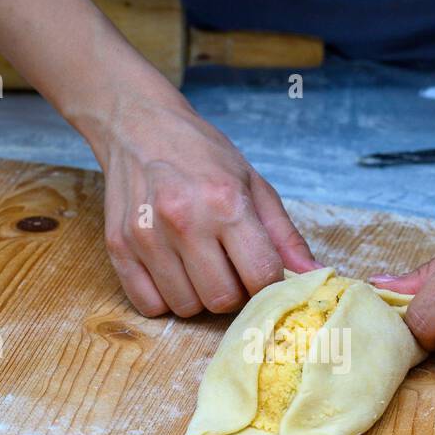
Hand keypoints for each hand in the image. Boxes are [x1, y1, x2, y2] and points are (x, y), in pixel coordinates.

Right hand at [95, 93, 317, 316]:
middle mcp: (184, 221)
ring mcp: (147, 236)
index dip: (266, 283)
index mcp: (226, 204)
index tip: (259, 271)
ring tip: (197, 264)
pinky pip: (149, 306)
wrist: (138, 125)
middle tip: (227, 268)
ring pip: (186, 308)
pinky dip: (164, 298)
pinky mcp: (118, 247)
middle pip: (222, 301)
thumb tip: (316, 274)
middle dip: (233, 293)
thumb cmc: (201, 155)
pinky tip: (170, 270)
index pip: (261, 277)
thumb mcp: (253, 184)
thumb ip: (284, 235)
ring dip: (198, 296)